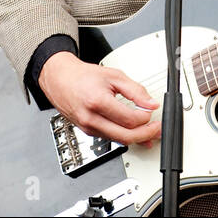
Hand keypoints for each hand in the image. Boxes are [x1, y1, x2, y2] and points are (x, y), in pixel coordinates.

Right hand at [37, 51, 161, 147]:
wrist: (60, 79)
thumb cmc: (83, 76)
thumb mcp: (114, 76)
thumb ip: (135, 90)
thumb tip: (151, 103)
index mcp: (98, 102)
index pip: (129, 119)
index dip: (145, 118)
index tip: (152, 112)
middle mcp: (91, 119)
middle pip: (125, 136)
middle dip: (145, 134)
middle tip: (157, 129)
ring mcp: (88, 128)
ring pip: (118, 141)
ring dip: (137, 139)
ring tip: (150, 132)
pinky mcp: (88, 132)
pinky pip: (111, 139)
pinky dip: (124, 137)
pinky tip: (134, 134)